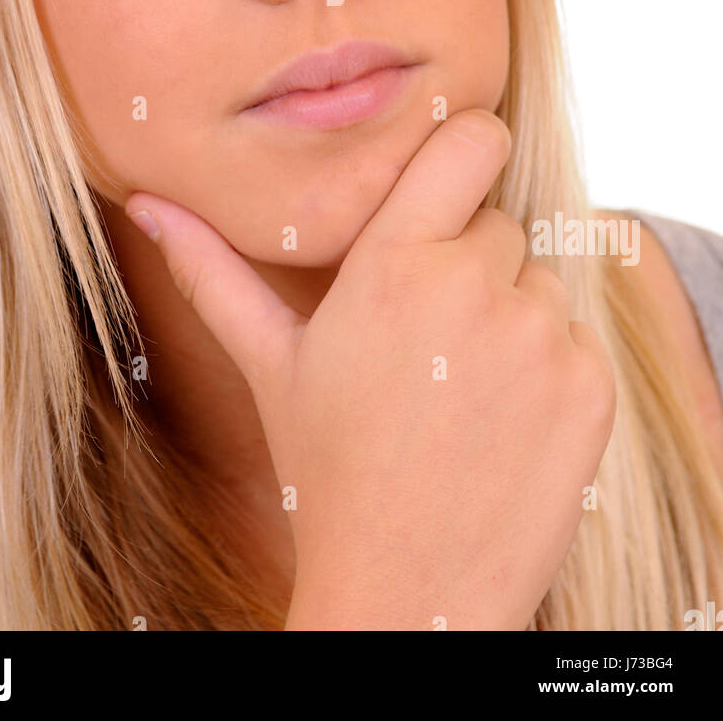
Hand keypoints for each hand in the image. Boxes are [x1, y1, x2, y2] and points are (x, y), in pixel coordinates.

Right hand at [126, 109, 615, 629]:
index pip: (472, 138)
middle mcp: (473, 285)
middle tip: (422, 342)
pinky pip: (576, 337)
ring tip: (455, 390)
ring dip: (509, 316)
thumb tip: (146, 202)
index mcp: (392, 264)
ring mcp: (540, 337)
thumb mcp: (270, 365)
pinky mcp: (589, 385)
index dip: (466, 150)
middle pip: (496, 223)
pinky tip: (499, 422)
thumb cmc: (326, 474)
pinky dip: (549, 369)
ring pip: (539, 281)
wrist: (405, 596)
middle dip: (467, 263)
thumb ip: (212, 270)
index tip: (449, 184)